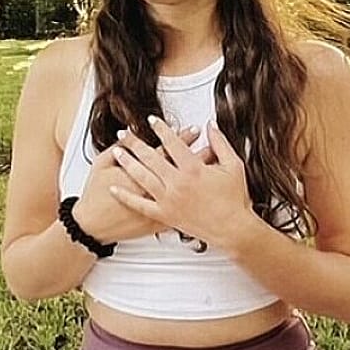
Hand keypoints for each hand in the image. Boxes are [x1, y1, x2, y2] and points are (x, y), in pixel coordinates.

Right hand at [72, 125, 200, 243]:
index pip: (165, 150)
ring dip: (200, 173)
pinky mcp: (159, 220)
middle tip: (211, 142)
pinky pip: (182, 209)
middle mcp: (152, 189)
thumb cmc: (95, 195)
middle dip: (196, 150)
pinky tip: (205, 191)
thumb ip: (115, 148)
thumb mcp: (100, 164)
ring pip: (186, 187)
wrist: (93, 225)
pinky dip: (195, 200)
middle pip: (180, 166)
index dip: (180, 137)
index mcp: (140, 172)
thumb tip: (129, 135)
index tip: (193, 129)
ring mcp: (158, 206)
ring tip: (212, 160)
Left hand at [109, 116, 255, 248]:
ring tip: (117, 152)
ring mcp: (169, 200)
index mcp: (193, 169)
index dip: (160, 128)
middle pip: (150, 157)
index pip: (172, 142)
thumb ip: (220, 143)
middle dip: (135, 142)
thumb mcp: (233, 165)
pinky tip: (114, 189)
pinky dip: (126, 197)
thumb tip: (210, 125)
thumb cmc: (235, 199)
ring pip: (142, 177)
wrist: (233, 229)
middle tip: (125, 133)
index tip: (151, 120)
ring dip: (127, 163)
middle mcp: (178, 183)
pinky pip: (141, 205)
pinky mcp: (165, 215)